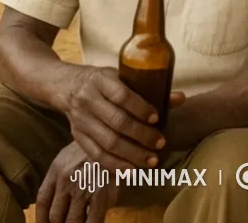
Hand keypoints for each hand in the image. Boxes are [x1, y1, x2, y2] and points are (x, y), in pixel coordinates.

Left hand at [36, 140, 118, 222]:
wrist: (115, 138)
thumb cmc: (94, 148)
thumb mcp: (72, 155)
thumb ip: (60, 176)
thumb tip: (55, 202)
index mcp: (57, 168)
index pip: (42, 200)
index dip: (41, 219)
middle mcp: (66, 179)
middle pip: (55, 215)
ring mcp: (82, 187)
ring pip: (71, 222)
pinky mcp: (100, 194)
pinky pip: (91, 222)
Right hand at [65, 66, 184, 171]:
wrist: (67, 86)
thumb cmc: (102, 81)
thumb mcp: (120, 76)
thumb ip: (148, 88)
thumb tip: (180, 98)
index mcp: (100, 80)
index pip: (121, 95)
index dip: (140, 108)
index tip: (156, 118)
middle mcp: (88, 100)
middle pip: (117, 122)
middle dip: (141, 135)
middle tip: (161, 143)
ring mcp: (81, 120)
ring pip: (108, 142)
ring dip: (132, 155)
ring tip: (152, 161)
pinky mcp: (78, 137)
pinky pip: (97, 155)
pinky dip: (115, 166)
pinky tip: (132, 171)